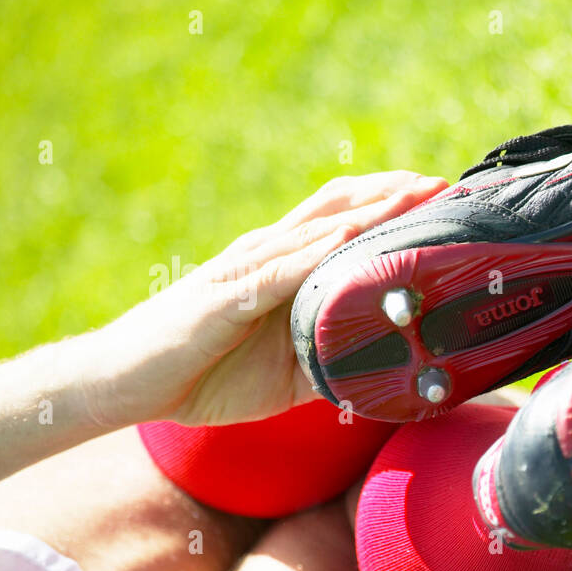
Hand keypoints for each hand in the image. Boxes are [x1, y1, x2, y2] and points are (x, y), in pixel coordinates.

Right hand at [89, 171, 446, 426]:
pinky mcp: (226, 298)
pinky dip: (316, 253)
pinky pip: (278, 271)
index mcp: (283, 267)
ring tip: (412, 199)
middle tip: (442, 187)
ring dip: (367, 213)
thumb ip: (332, 364)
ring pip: (316, 230)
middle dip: (391, 195)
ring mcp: (246, 271)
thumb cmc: (206, 374)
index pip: (342, 219)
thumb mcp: (288, 374)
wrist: (130, 383)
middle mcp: (267, 256)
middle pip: (337, 208)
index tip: (439, 202)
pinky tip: (350, 240)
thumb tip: (382, 377)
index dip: (390, 206)